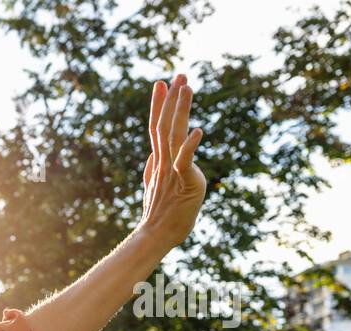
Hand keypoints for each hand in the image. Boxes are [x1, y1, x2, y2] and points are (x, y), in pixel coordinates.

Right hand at [138, 74, 206, 247]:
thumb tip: (152, 156)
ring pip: (174, 135)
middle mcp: (163, 161)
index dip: (158, 105)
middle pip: (165, 124)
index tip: (161, 83)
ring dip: (180, 110)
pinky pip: (185, 161)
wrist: (158, 234)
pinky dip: (190, 146)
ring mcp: (172, 170)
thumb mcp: (157, 186)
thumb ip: (154, 168)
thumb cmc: (161, 213)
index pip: (156, 127)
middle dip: (171, 99)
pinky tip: (198, 130)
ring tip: (186, 88)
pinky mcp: (184, 181)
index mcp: (158, 161)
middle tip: (178, 74)